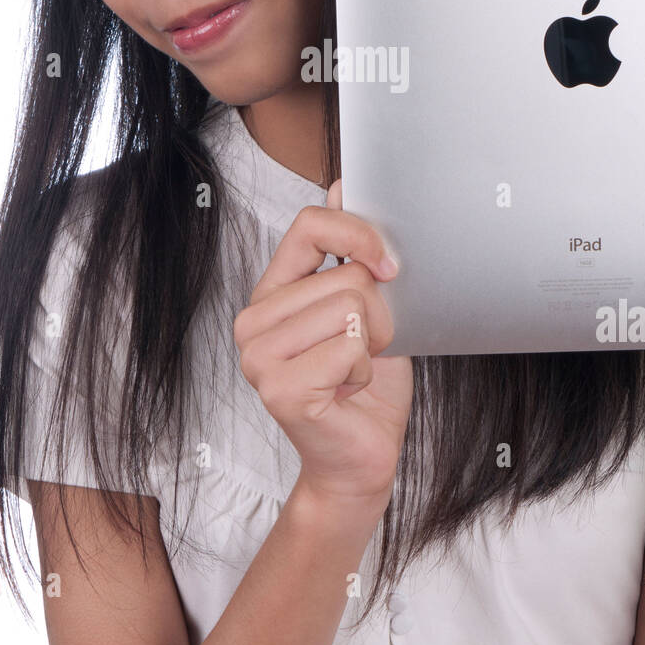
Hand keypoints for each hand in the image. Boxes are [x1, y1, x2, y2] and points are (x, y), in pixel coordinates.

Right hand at [233, 179, 412, 510]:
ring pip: (351, 308)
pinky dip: (364, 372)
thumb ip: (349, 253)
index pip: (309, 225)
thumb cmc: (364, 386)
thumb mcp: (366, 309)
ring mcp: (259, 356)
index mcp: (272, 292)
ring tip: (352, 371)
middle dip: (379, 315)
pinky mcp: (279, 389)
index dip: (359, 234)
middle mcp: (253, 321)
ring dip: (372, 345)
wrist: (359, 460)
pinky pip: (350, 347)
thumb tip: (340, 184)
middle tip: (364, 351)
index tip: (391, 265)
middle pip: (346, 275)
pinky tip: (346, 393)